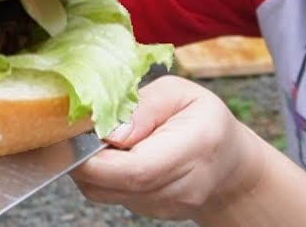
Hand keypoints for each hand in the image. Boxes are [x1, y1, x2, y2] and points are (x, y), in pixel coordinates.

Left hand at [71, 76, 265, 222]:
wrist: (228, 164)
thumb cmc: (203, 120)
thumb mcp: (179, 92)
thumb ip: (144, 107)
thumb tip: (110, 133)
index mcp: (195, 147)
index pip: (137, 169)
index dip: (97, 158)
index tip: (77, 136)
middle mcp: (183, 186)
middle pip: (117, 185)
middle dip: (85, 160)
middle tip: (78, 132)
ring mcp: (167, 205)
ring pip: (107, 193)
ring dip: (90, 168)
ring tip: (100, 140)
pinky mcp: (151, 212)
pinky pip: (111, 196)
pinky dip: (101, 176)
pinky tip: (113, 155)